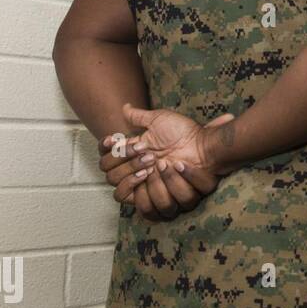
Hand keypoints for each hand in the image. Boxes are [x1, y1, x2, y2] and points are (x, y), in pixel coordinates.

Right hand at [103, 108, 233, 221]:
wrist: (202, 146)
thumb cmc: (184, 133)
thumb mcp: (159, 120)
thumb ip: (139, 117)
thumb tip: (125, 107)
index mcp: (131, 153)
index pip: (104, 155)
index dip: (105, 148)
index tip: (114, 139)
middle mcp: (132, 170)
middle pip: (107, 171)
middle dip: (123, 158)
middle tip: (144, 149)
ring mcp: (141, 184)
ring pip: (116, 186)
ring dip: (131, 170)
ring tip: (151, 160)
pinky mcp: (152, 197)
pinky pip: (130, 200)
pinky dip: (134, 184)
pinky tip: (149, 173)